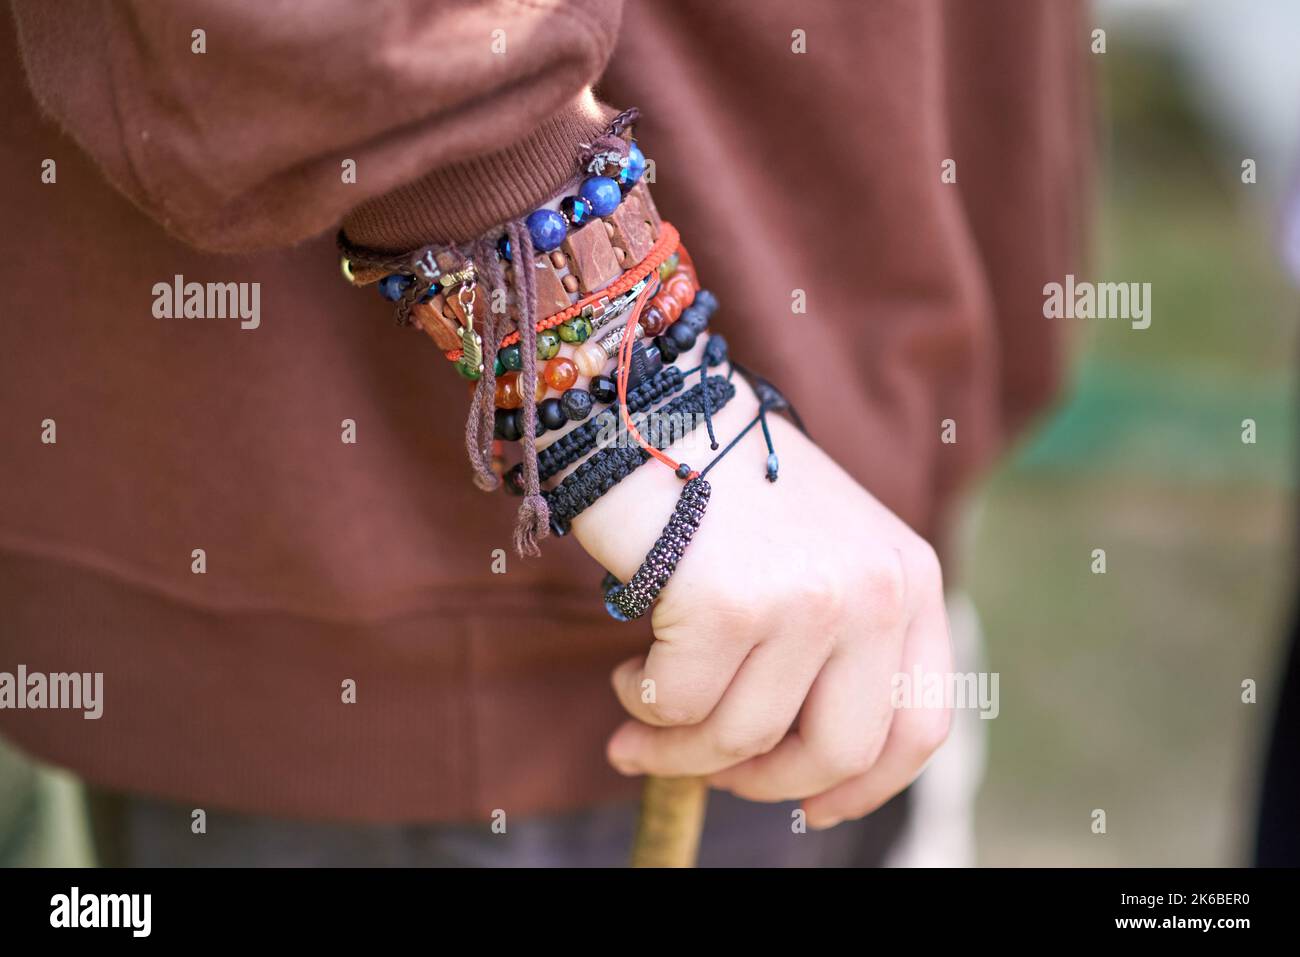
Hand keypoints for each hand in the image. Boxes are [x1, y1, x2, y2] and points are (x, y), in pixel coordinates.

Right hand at [571, 369, 952, 827]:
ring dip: (677, 746)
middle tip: (704, 766)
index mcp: (908, 579)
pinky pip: (678, 707)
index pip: (921, 725)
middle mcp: (874, 589)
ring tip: (639, 715)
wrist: (651, 407)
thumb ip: (834, 647)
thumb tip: (804, 776)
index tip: (812, 809)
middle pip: (838, 752)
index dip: (866, 787)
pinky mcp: (729, 603)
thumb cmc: (724, 490)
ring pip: (743, 738)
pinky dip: (642, 705)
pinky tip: (631, 669)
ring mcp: (807, 597)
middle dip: (761, 782)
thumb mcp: (815, 558)